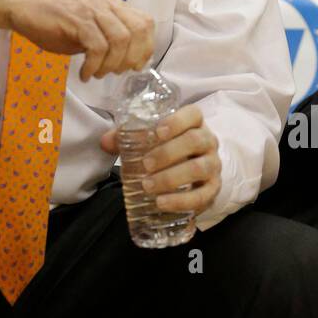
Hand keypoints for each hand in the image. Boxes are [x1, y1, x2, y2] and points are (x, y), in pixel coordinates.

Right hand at [0, 0, 154, 80]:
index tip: (135, 65)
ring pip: (120, 39)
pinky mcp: (76, 19)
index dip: (146, 47)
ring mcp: (91, 9)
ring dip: (112, 64)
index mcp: (110, 3)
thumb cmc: (50, 19)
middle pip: (138, 30)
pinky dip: (94, 66)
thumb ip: (103, 38)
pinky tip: (85, 74)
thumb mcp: (83, 27)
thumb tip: (122, 60)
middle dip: (133, 57)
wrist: (20, 4)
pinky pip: (97, 47)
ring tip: (98, 74)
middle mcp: (105, 3)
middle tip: (117, 72)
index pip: (145, 22)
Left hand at [101, 103, 220, 217]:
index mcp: (194, 124)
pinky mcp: (213, 189)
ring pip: (199, 168)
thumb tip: (104, 142)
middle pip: (196, 140)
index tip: (158, 132)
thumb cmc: (170, 149)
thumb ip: (127, 138)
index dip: (177, 121)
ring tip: (148, 186)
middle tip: (145, 164)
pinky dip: (181, 201)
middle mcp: (208, 142)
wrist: (196, 172)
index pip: (193, 114)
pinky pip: (202, 196)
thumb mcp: (152, 140)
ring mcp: (213, 165)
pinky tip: (162, 203)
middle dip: (169, 152)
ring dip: (172, 178)